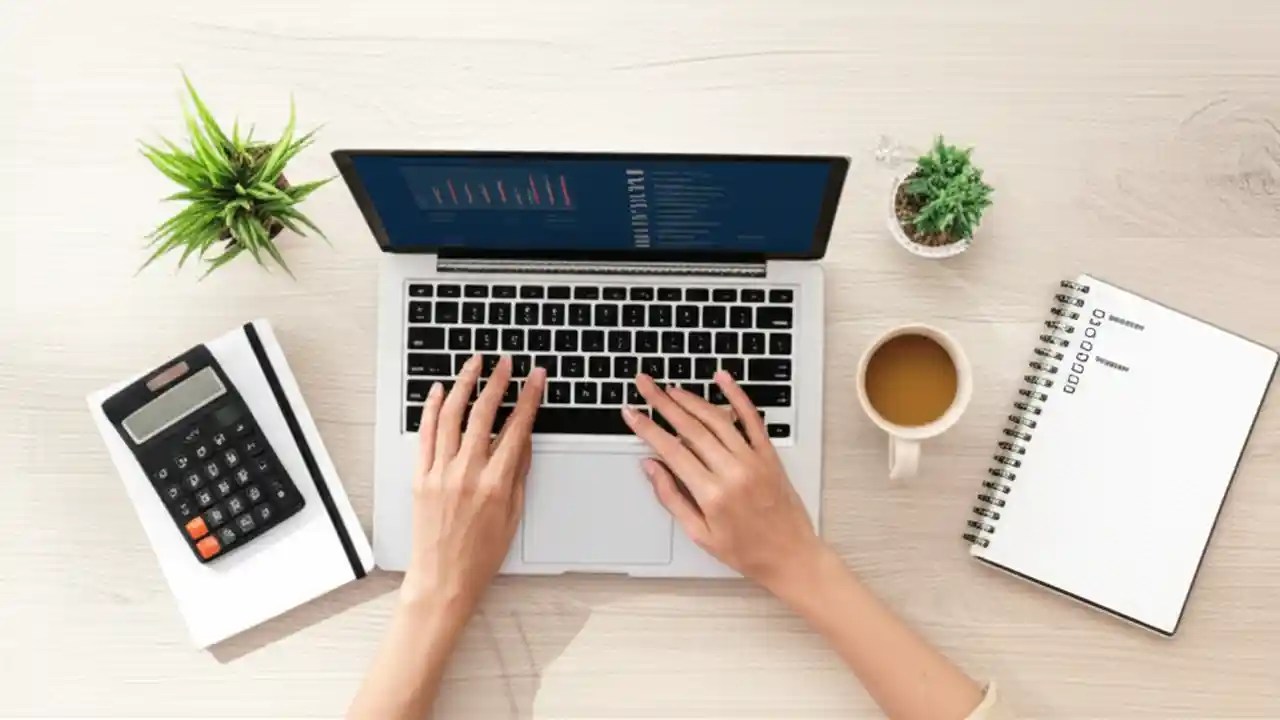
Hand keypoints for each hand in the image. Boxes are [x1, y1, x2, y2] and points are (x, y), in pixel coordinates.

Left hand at [401, 354, 546, 614]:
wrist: (443, 579)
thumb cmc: (481, 555)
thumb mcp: (514, 514)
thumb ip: (519, 472)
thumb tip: (524, 438)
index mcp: (496, 483)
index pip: (517, 428)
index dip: (529, 398)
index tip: (536, 378)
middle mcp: (467, 473)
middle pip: (483, 413)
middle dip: (497, 381)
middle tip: (506, 362)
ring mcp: (440, 473)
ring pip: (451, 415)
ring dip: (464, 384)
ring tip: (474, 364)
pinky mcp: (420, 476)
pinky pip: (425, 434)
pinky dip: (430, 408)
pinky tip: (438, 391)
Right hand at [622, 371, 825, 595]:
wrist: (791, 556)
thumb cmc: (747, 551)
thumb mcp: (700, 534)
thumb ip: (672, 498)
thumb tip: (651, 468)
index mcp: (712, 494)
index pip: (671, 450)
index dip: (647, 428)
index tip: (631, 413)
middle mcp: (733, 472)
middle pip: (690, 428)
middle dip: (663, 402)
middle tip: (645, 384)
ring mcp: (753, 460)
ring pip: (717, 419)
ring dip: (691, 399)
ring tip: (671, 389)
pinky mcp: (769, 455)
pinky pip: (752, 419)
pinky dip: (737, 396)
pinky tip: (723, 379)